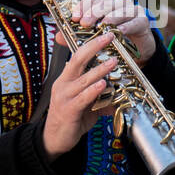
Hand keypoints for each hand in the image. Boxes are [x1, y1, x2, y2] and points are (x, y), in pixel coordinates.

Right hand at [42, 32, 119, 158]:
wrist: (54, 140)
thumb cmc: (71, 118)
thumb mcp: (87, 103)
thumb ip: (100, 95)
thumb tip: (120, 92)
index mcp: (66, 78)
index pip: (77, 56)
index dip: (91, 44)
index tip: (105, 35)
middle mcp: (63, 84)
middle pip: (78, 60)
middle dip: (94, 47)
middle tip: (109, 37)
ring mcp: (64, 97)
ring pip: (83, 79)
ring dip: (100, 69)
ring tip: (114, 61)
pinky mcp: (68, 111)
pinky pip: (82, 98)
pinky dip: (93, 90)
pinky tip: (103, 85)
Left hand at [76, 0, 154, 64]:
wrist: (137, 51)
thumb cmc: (114, 41)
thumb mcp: (94, 39)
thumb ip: (76, 36)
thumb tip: (58, 37)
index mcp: (105, 5)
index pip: (92, 0)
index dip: (82, 6)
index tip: (74, 18)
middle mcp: (118, 4)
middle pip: (105, 3)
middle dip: (93, 12)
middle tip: (85, 23)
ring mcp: (132, 11)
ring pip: (120, 10)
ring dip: (110, 17)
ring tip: (102, 26)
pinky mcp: (142, 21)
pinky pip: (135, 22)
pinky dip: (127, 26)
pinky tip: (119, 31)